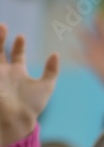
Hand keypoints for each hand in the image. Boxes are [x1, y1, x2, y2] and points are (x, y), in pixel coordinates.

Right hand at [0, 25, 58, 146]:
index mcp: (18, 73)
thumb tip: (55, 53)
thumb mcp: (46, 86)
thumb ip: (51, 70)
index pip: (17, 55)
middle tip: (2, 26)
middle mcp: (4, 73)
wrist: (17, 120)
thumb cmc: (32, 106)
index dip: (18, 45)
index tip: (21, 36)